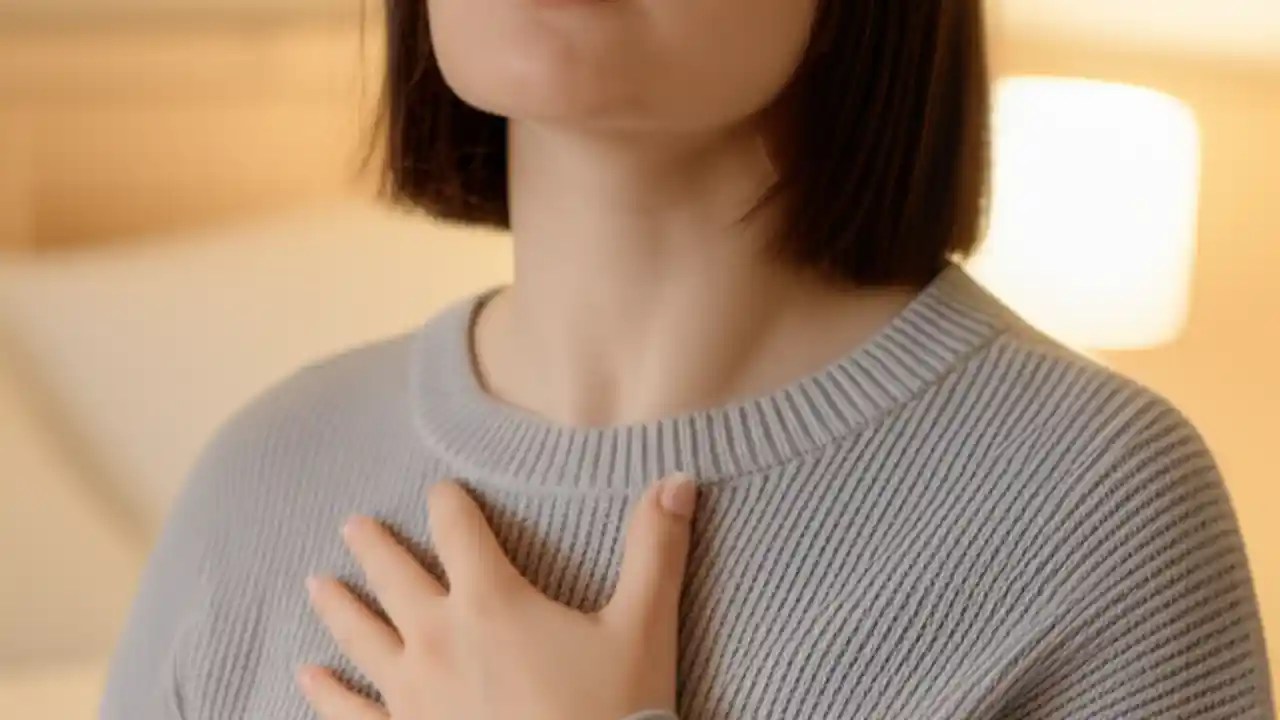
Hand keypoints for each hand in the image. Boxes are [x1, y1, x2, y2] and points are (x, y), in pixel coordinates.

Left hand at [298, 473, 698, 719]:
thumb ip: (656, 549)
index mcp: (492, 602)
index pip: (459, 529)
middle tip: (352, 525)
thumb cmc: (615, 714)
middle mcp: (438, 638)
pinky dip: (327, 693)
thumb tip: (680, 479)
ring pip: (360, 637)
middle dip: (374, 546)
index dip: (450, 503)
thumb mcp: (643, 628)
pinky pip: (352, 711)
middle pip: (394, 576)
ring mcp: (412, 695)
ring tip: (316, 585)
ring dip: (338, 607)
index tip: (443, 491)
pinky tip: (307, 677)